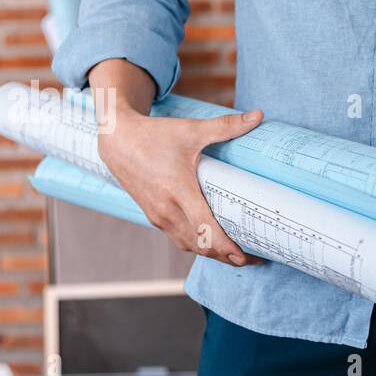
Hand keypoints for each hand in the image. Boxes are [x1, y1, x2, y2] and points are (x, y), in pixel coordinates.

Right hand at [98, 105, 265, 266]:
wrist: (116, 140)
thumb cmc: (155, 135)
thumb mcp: (191, 129)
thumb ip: (226, 125)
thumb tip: (259, 116)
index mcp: (178, 190)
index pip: (205, 228)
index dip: (226, 247)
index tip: (246, 256)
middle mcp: (166, 209)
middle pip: (200, 245)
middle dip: (227, 257)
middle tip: (254, 259)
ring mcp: (158, 216)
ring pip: (189, 246)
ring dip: (213, 254)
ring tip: (238, 257)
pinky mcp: (154, 217)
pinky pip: (179, 239)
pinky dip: (197, 246)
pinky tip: (213, 245)